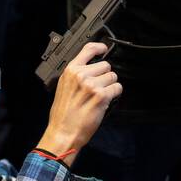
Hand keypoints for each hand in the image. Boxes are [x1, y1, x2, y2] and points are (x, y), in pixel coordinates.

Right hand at [36, 41, 121, 164]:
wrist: (63, 132)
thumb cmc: (63, 114)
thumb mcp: (63, 87)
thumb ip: (76, 75)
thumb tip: (90, 66)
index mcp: (70, 71)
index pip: (88, 49)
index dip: (99, 47)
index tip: (104, 49)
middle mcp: (81, 76)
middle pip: (105, 65)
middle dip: (105, 76)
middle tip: (98, 87)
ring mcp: (92, 85)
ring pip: (113, 77)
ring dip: (110, 85)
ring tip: (100, 96)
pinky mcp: (101, 96)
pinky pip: (117, 88)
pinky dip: (115, 94)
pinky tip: (105, 101)